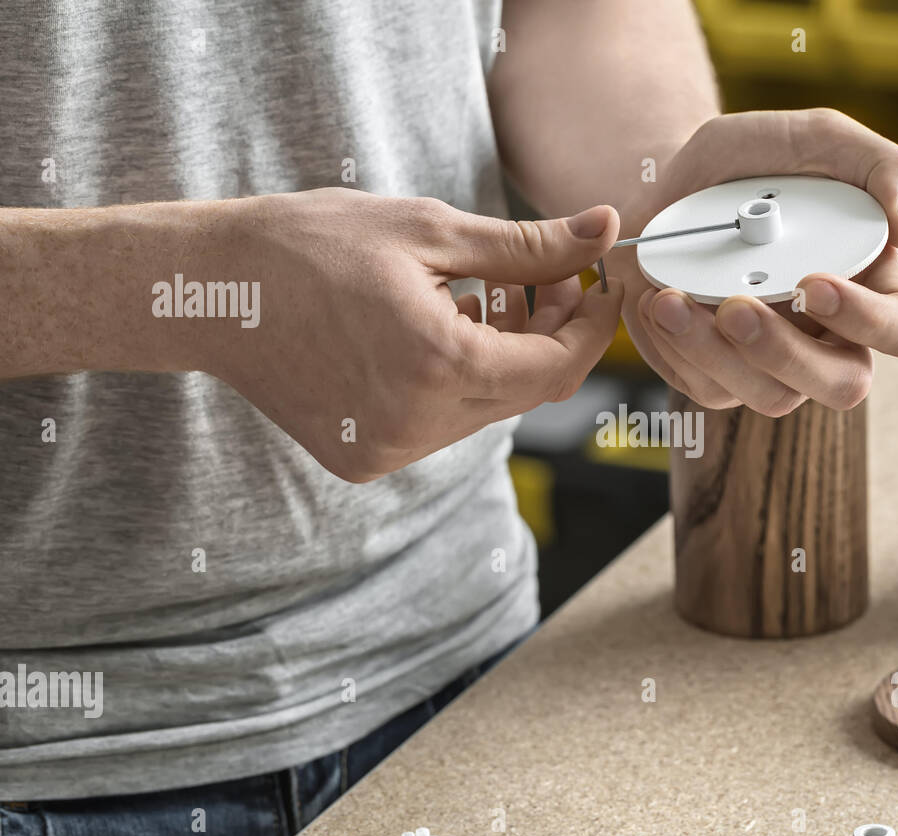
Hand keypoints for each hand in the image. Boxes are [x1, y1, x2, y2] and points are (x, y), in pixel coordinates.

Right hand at [204, 188, 622, 480]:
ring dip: (506, 357)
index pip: (556, 365)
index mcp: (439, 366)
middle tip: (545, 278)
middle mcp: (419, 425)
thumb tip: (605, 230)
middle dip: (550, 336)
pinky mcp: (364, 458)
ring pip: (488, 410)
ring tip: (486, 296)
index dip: (590, 326)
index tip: (601, 285)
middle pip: (528, 392)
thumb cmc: (312, 244)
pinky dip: (460, 381)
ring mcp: (389, 450)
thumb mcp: (429, 231)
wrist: (208, 290)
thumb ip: (527, 246)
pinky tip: (441, 329)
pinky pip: (443, 424)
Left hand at [608, 109, 897, 413]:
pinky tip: (658, 302)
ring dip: (717, 352)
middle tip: (735, 306)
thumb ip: (881, 166)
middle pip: (844, 385)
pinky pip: (710, 388)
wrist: (670, 185)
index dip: (868, 320)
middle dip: (787, 352)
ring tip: (670, 298)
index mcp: (874, 289)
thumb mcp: (817, 138)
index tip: (812, 282)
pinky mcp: (720, 379)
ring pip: (771, 396)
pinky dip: (679, 347)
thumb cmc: (754, 164)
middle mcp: (832, 340)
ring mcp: (776, 368)